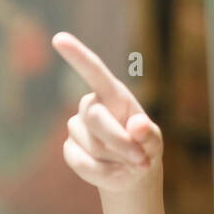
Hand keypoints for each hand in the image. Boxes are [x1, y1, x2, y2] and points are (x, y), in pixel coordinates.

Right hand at [53, 31, 162, 192]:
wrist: (132, 173)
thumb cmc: (144, 148)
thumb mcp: (154, 142)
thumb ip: (149, 134)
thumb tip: (138, 125)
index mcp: (112, 94)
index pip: (93, 71)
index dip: (77, 55)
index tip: (59, 38)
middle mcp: (91, 106)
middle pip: (96, 119)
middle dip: (121, 143)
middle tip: (142, 160)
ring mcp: (77, 127)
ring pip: (92, 145)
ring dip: (117, 161)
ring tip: (131, 165)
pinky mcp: (70, 149)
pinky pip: (83, 163)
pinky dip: (104, 174)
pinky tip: (116, 173)